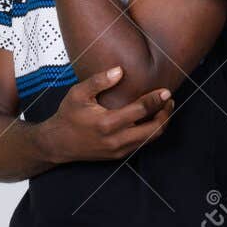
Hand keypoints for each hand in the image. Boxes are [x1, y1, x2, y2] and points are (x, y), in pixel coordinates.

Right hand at [37, 66, 173, 162]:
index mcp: (107, 123)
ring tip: (165, 108)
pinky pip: (142, 143)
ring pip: (151, 139)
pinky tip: (152, 118)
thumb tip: (120, 71)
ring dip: (161, 123)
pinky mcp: (120, 155)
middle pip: (154, 129)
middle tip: (169, 100)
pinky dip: (152, 132)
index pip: (140, 111)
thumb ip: (98, 81)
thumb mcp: (78, 94)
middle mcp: (116, 139)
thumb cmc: (68, 115)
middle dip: (165, 114)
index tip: (166, 91)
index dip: (156, 100)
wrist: (57, 143)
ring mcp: (119, 150)